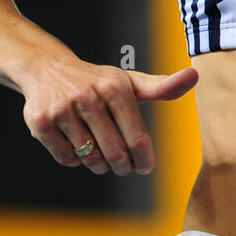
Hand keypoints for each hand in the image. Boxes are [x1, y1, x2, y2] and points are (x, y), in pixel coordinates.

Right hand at [20, 58, 197, 174]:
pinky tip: (76, 145)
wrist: (47, 69)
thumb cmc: (97, 81)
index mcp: (115, 87)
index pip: (137, 138)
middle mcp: (88, 96)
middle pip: (114, 153)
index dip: (143, 160)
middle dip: (122, 166)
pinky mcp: (41, 122)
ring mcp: (63, 109)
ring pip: (90, 158)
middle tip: (123, 166)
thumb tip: (194, 76)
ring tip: (100, 154)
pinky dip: (75, 159)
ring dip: (99, 164)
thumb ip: (161, 86)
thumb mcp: (129, 82)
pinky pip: (66, 158)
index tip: (144, 167)